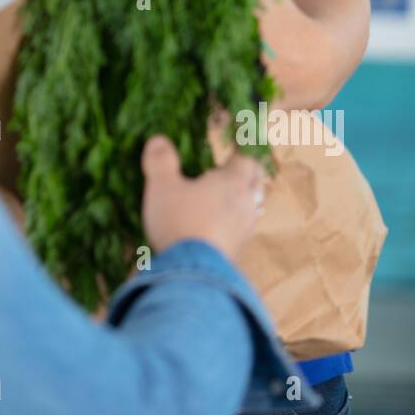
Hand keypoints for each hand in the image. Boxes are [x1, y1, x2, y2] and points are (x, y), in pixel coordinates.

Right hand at [141, 134, 265, 260]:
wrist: (192, 275)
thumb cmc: (180, 222)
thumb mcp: (161, 186)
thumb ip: (160, 160)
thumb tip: (158, 139)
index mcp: (233, 182)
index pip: (247, 160)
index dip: (239, 152)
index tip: (231, 148)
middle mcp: (246, 205)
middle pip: (256, 184)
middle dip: (246, 175)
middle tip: (230, 171)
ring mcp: (245, 231)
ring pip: (251, 209)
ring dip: (241, 201)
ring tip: (223, 200)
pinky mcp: (238, 253)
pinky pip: (241, 231)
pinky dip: (233, 224)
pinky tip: (217, 228)